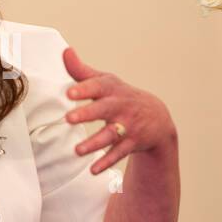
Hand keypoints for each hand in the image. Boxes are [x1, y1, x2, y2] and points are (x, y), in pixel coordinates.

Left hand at [62, 46, 176, 174]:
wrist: (156, 116)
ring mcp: (127, 126)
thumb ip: (81, 70)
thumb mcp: (105, 81)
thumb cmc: (121, 96)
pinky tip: (93, 169)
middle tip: (69, 118)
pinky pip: (118, 154)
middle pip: (104, 109)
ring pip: (110, 135)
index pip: (98, 86)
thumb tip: (65, 51)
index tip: (69, 93)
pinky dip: (106, 161)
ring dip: (94, 143)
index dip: (84, 88)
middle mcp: (120, 106)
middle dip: (87, 114)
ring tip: (77, 151)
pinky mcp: (131, 143)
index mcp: (111, 89)